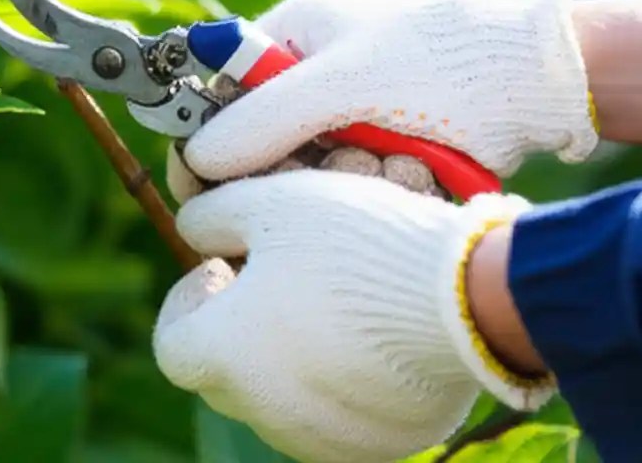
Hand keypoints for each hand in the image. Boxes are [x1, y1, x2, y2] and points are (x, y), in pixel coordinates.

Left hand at [153, 171, 554, 462]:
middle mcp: (262, 410)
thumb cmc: (358, 244)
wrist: (468, 298)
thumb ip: (211, 216)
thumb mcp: (271, 203)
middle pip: (221, 374)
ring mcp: (318, 437)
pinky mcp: (372, 447)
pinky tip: (371, 338)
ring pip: (275, 399)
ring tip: (329, 303)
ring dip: (283, 357)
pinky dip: (336, 382)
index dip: (186, 303)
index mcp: (224, 354)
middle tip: (271, 280)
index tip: (220, 269)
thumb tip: (192, 230)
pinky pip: (333, 416)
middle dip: (234, 327)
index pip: (172, 345)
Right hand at [181, 0, 599, 181]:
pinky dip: (377, 182)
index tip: (200, 183)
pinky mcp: (390, 140)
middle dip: (291, 164)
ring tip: (391, 163)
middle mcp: (320, 67)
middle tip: (318, 178)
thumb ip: (264, 118)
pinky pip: (354, 177)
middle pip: (266, 134)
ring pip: (311, 164)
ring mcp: (356, 105)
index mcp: (298, 28)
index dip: (206, 134)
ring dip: (342, 176)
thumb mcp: (343, 84)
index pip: (223, 84)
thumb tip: (197, 158)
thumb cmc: (442, 61)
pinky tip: (413, 174)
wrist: (546, 79)